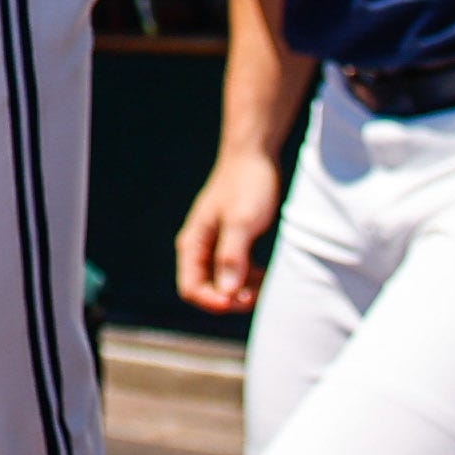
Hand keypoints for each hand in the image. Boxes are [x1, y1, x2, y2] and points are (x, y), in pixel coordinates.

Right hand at [173, 146, 284, 314]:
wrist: (255, 154)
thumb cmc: (246, 184)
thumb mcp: (241, 221)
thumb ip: (232, 256)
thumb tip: (227, 291)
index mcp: (193, 243)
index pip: (191, 287)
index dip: (212, 301)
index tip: (239, 299)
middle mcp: (200, 247)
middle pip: (206, 289)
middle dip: (229, 299)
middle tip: (254, 296)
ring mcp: (216, 245)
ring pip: (222, 283)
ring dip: (240, 291)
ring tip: (263, 287)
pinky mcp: (232, 241)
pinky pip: (235, 272)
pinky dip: (248, 279)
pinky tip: (264, 276)